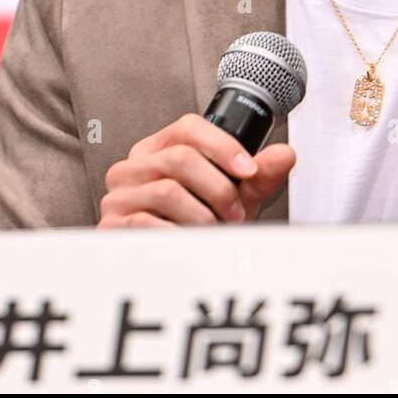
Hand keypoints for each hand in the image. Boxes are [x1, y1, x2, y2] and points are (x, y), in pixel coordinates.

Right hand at [97, 113, 295, 228]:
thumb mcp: (235, 197)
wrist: (172, 270)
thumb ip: (260, 176)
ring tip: (215, 230)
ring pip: (168, 190)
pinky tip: (190, 241)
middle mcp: (134, 166)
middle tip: (236, 214)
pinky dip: (179, 233)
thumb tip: (285, 154)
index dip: (223, 146)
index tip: (250, 170)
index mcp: (160, 149)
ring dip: (203, 216)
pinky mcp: (112, 224)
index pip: (188, 127)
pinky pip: (148, 223)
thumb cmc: (200, 225)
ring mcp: (119, 194)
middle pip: (181, 158)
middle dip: (219, 188)